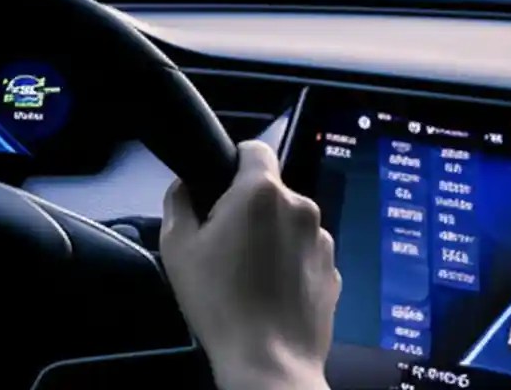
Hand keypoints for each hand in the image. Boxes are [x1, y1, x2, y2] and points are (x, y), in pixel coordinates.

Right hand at [160, 140, 339, 389]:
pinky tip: (268, 290)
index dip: (234, 162)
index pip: (254, 149)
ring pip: (289, 223)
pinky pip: (305, 253)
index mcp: (261, 193)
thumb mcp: (177, 247)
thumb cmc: (220, 302)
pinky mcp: (334, 271)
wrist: (268, 361)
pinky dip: (288, 263)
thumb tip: (184, 188)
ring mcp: (322, 241)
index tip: (220, 186)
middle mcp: (300, 208)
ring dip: (271, 237)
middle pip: (270, 191)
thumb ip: (178, 203)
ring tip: (246, 273)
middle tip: (223, 242)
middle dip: (248, 208)